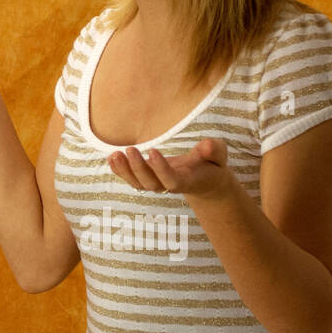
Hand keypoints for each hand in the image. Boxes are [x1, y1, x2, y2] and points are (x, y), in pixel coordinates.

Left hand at [108, 138, 235, 199]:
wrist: (205, 181)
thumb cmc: (212, 165)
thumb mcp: (219, 156)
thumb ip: (214, 151)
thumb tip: (206, 146)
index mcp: (187, 181)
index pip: (172, 180)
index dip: (161, 169)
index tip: (153, 151)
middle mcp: (169, 185)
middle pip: (150, 184)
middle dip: (138, 168)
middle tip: (130, 149)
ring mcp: (157, 184)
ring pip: (137, 184)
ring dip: (124, 171)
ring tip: (115, 154)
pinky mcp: (148, 180)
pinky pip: (131, 179)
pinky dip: (120, 170)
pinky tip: (111, 158)